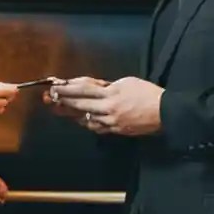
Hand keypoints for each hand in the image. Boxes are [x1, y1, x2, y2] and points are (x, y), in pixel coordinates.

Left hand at [49, 76, 164, 135]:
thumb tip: (92, 87)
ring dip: (70, 113)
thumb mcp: (127, 82)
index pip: (84, 90)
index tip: (55, 86)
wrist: (164, 113)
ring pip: (85, 118)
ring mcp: (111, 122)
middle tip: (49, 98)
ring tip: (58, 109)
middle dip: (63, 101)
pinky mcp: (115, 130)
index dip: (68, 88)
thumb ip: (107, 85)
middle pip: (80, 105)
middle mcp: (108, 109)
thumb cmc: (148, 94)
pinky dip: (86, 122)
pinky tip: (79, 119)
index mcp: (111, 94)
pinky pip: (96, 127)